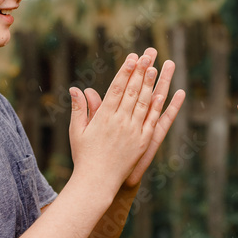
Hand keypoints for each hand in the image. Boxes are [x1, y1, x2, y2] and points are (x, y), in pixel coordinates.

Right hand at [70, 48, 186, 190]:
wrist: (97, 182)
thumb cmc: (84, 156)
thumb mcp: (77, 132)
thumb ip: (80, 109)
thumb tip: (76, 89)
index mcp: (103, 117)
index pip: (116, 88)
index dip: (125, 71)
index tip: (132, 57)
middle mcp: (120, 122)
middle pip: (132, 91)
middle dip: (140, 71)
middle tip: (148, 55)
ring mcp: (133, 132)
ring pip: (143, 103)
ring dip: (150, 84)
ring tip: (156, 67)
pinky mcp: (142, 142)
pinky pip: (151, 121)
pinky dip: (156, 107)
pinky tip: (162, 95)